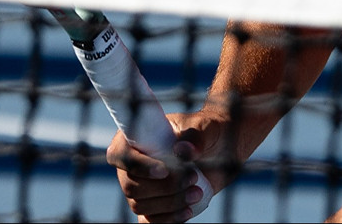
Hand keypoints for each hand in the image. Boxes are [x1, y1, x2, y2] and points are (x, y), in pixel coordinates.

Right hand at [107, 109, 229, 222]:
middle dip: (163, 188)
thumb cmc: (207, 132)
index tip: (164, 171)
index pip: (120, 155)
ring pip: (140, 205)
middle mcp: (133, 164)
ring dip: (169, 204)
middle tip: (193, 178)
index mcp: (135, 138)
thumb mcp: (204, 128)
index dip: (138, 167)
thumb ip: (195, 137)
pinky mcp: (154, 204)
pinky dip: (168, 219)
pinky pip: (150, 219)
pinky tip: (187, 211)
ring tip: (197, 193)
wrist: (221, 150)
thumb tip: (184, 151)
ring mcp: (141, 186)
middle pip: (131, 186)